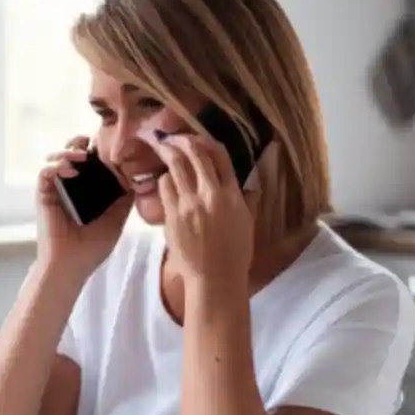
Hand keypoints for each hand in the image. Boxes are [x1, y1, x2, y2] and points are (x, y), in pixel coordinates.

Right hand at [36, 135, 134, 278]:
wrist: (71, 266)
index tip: (114, 148)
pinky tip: (71, 172)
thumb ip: (126, 198)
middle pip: (72, 152)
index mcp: (87, 189)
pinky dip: (56, 166)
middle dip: (82, 143)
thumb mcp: (117, 219)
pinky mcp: (43, 195)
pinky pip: (44, 172)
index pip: (92, 160)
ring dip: (68, 150)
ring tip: (82, 155)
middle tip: (94, 144)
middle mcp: (70, 186)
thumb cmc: (92, 248)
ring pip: (56, 156)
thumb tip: (139, 176)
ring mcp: (55, 190)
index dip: (100, 149)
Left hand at [155, 134, 257, 291]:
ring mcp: (189, 204)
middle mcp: (210, 194)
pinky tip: (165, 180)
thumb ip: (247, 200)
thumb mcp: (247, 222)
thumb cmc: (235, 253)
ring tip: (164, 151)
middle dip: (182, 141)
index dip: (206, 141)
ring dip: (169, 157)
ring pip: (175, 167)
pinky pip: (165, 187)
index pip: (219, 156)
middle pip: (194, 155)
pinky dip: (164, 180)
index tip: (196, 138)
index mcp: (232, 194)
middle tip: (172, 137)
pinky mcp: (172, 215)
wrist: (214, 278)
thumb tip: (250, 185)